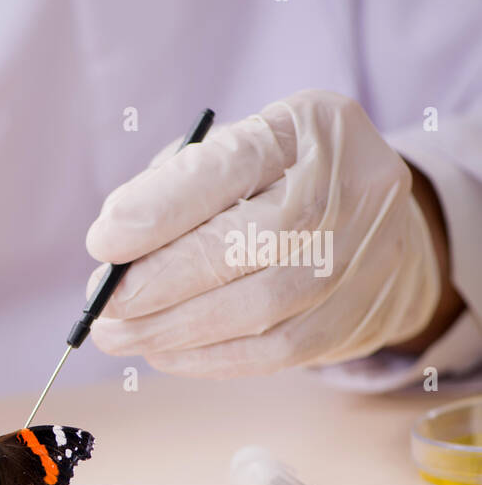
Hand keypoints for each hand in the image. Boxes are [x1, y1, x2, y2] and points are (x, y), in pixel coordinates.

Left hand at [84, 90, 442, 376]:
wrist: (380, 226)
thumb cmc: (276, 183)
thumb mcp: (232, 153)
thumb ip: (173, 185)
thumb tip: (114, 249)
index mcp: (313, 126)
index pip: (234, 162)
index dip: (163, 206)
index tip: (103, 242)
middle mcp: (354, 186)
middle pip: (251, 241)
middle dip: (161, 280)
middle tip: (104, 303)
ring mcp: (367, 255)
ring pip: (261, 306)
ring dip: (174, 329)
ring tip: (117, 334)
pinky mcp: (360, 314)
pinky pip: (276, 350)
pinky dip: (208, 357)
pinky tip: (162, 353)